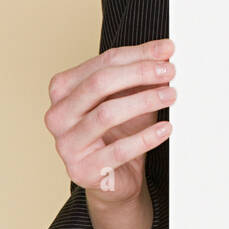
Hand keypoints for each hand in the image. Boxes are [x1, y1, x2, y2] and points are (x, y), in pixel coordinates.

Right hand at [44, 38, 176, 202]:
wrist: (114, 178)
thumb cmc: (118, 132)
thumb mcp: (127, 98)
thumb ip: (139, 75)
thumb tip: (165, 52)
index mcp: (63, 90)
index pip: (102, 63)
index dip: (138, 54)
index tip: (167, 49)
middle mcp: (58, 115)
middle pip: (99, 83)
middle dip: (139, 73)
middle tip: (169, 71)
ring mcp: (66, 144)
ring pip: (106, 114)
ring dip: (144, 101)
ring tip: (170, 95)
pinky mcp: (83, 171)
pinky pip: (118, 151)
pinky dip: (145, 137)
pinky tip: (165, 128)